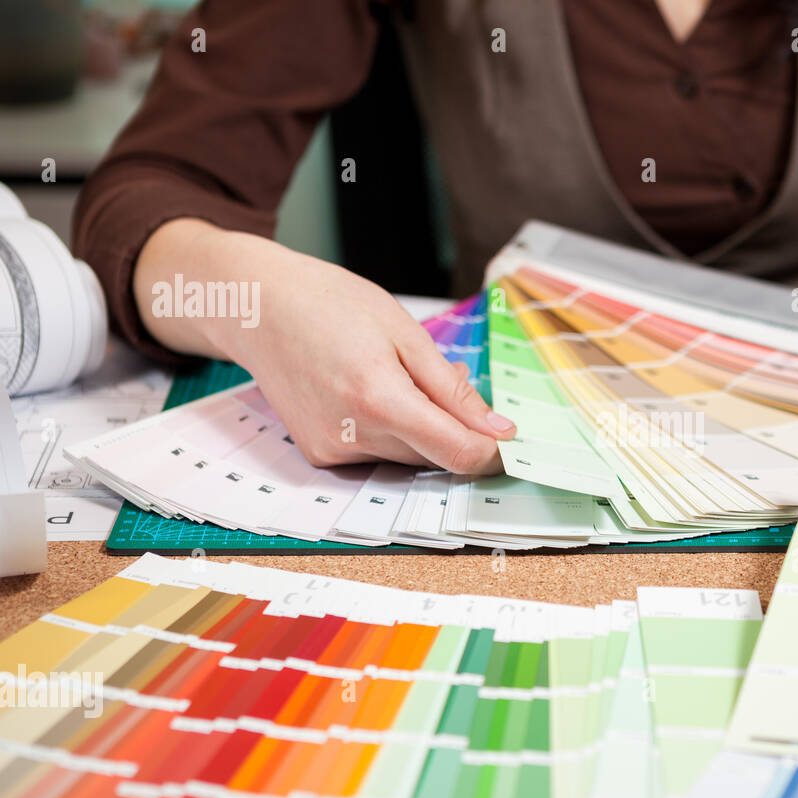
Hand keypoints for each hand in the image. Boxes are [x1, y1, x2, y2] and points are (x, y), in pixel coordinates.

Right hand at [134, 219, 514, 470]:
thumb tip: (497, 429)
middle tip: (440, 376)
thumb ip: (452, 389)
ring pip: (408, 457)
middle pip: (435, 457)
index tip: (505, 434)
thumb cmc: (330, 304)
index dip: (491, 450)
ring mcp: (332, 451)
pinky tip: (368, 391)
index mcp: (380, 400)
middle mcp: (353, 436)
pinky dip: (389, 430)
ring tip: (396, 375)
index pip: (458, 454)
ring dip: (421, 427)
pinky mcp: (319, 455)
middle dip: (454, 426)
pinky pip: (377, 454)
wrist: (256, 306)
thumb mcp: (405, 333)